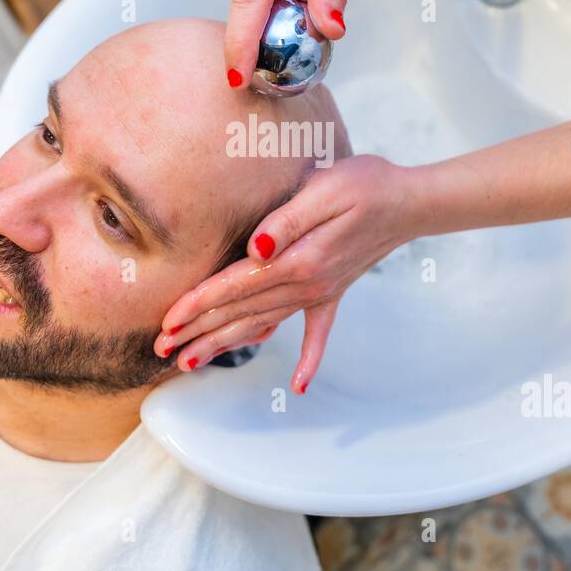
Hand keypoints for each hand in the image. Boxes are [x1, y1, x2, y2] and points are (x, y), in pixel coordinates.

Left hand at [155, 155, 416, 393]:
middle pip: (240, 313)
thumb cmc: (365, 184)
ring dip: (225, 345)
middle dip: (197, 332)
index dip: (198, 304)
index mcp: (297, 259)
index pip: (235, 286)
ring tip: (191, 363)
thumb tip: (256, 250)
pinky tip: (298, 386)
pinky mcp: (333, 291)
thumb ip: (286, 220)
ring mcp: (319, 292)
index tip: (167, 322)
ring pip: (262, 325)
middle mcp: (306, 284)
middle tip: (161, 351)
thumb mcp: (323, 189)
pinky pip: (317, 334)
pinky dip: (307, 360)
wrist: (409, 200)